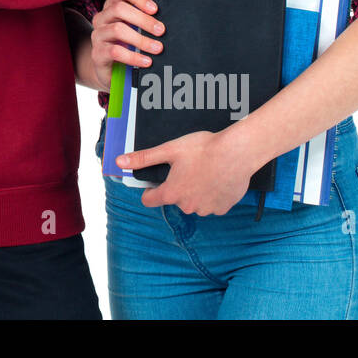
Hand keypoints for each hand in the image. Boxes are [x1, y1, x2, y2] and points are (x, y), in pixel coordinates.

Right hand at [89, 0, 163, 89]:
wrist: (109, 71)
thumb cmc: (124, 46)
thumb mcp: (134, 29)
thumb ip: (144, 19)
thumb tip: (165, 17)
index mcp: (112, 7)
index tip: (154, 9)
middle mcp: (102, 18)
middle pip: (119, 9)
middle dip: (143, 19)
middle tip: (161, 30)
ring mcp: (98, 35)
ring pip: (118, 29)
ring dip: (141, 39)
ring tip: (157, 48)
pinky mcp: (97, 53)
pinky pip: (116, 51)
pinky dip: (134, 57)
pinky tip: (146, 61)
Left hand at [116, 130, 256, 215]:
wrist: (237, 152)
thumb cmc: (204, 149)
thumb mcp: (169, 149)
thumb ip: (144, 158)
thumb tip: (120, 162)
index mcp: (172, 193)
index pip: (150, 200)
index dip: (150, 190)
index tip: (155, 182)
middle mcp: (187, 206)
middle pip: (174, 199)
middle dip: (178, 186)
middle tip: (187, 167)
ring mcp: (206, 209)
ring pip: (194, 202)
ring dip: (196, 191)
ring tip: (204, 171)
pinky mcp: (223, 208)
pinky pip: (212, 204)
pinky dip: (212, 194)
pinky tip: (216, 179)